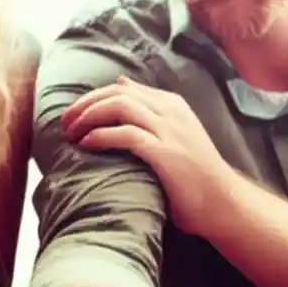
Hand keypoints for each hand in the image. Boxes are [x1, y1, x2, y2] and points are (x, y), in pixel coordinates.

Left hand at [61, 76, 237, 237]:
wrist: (223, 203)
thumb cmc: (195, 175)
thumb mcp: (173, 134)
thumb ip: (149, 112)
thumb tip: (122, 83)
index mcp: (172, 105)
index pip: (124, 88)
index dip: (93, 99)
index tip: (74, 117)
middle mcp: (171, 111)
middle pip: (116, 93)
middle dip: (84, 105)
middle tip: (64, 124)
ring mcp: (170, 130)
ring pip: (119, 106)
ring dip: (88, 116)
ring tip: (71, 133)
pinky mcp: (166, 153)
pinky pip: (126, 134)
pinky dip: (101, 136)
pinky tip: (86, 145)